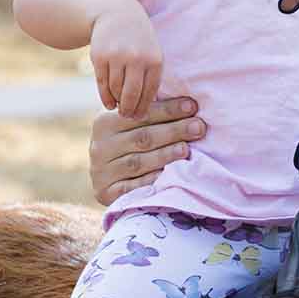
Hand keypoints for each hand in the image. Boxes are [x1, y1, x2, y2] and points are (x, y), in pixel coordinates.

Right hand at [89, 0, 163, 117]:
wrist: (117, 14)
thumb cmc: (139, 40)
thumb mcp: (152, 53)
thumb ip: (151, 77)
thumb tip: (147, 108)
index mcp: (154, 60)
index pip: (150, 92)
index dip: (144, 108)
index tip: (140, 117)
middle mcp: (136, 58)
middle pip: (131, 94)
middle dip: (129, 110)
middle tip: (128, 117)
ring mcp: (116, 57)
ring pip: (115, 89)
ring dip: (117, 102)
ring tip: (120, 108)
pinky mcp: (99, 56)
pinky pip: (102, 83)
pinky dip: (105, 96)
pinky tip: (109, 103)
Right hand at [89, 95, 203, 204]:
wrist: (108, 182)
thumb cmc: (129, 148)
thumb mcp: (132, 129)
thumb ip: (150, 116)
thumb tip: (189, 104)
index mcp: (105, 123)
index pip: (140, 115)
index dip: (168, 110)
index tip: (192, 106)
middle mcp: (100, 147)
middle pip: (142, 138)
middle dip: (173, 131)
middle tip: (199, 127)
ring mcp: (102, 172)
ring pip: (138, 162)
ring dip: (164, 155)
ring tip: (186, 149)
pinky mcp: (106, 193)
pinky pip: (132, 187)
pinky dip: (151, 180)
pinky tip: (169, 176)